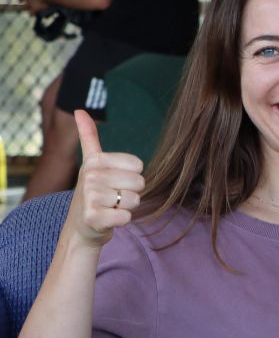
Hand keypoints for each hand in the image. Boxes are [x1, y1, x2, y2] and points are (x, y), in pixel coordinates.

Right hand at [70, 111, 144, 247]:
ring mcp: (90, 197)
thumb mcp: (91, 164)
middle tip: (112, 198)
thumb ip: (89, 137)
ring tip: (109, 208)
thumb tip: (79, 110)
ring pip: (134, 200)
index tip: (114, 181)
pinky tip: (108, 219)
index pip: (138, 165)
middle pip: (139, 182)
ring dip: (125, 207)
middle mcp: (90, 176)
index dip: (132, 176)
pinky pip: (127, 216)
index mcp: (94, 161)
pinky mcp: (94, 217)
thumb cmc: (94, 194)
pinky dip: (122, 221)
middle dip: (130, 193)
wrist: (81, 227)